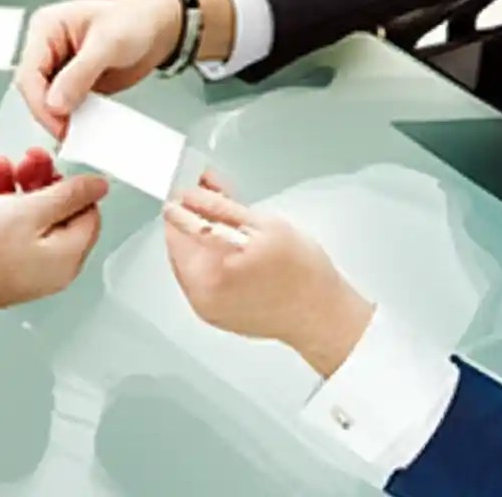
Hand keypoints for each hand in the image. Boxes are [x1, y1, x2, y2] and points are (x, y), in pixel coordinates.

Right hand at [0, 147, 108, 325]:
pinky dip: (1, 203)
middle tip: (28, 162)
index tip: (54, 167)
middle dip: (42, 181)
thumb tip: (98, 187)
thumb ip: (68, 195)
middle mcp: (51, 265)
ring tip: (1, 168)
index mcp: (67, 256)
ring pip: (31, 216)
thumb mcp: (29, 211)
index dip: (74, 186)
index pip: (89, 213)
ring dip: (18, 186)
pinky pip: (9, 226)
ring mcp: (24, 265)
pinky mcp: (1, 262)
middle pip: (59, 213)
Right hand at [16, 0, 180, 138]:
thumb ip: (79, 74)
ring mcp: (58, 67)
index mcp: (46, 28)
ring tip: (78, 131)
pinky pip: (63, 106)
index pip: (28, 71)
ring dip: (59, 118)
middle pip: (32, 89)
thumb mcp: (108, 44)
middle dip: (48, 113)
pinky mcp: (71, 84)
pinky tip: (85, 125)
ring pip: (45, 101)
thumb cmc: (134, 21)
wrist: (157, 30)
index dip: (39, 100)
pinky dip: (72, 118)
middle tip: (68, 132)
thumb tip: (55, 104)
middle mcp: (46, 48)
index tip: (58, 122)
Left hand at [163, 174, 373, 377]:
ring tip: (232, 225)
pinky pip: (200, 276)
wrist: (323, 316)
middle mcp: (200, 294)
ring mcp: (204, 307)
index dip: (186, 198)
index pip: (178, 224)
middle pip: (180, 242)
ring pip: (188, 258)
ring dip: (202, 236)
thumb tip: (193, 195)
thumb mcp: (265, 226)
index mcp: (210, 272)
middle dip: (195, 216)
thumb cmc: (305, 276)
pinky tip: (232, 248)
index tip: (193, 183)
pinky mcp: (212, 313)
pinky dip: (209, 257)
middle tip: (216, 196)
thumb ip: (221, 206)